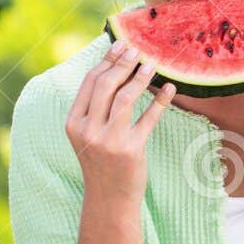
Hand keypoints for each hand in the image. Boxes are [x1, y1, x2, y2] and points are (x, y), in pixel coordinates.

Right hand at [65, 41, 174, 202]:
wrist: (109, 198)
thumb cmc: (101, 160)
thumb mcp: (89, 133)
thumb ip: (95, 106)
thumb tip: (113, 68)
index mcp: (74, 122)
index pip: (90, 82)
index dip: (107, 60)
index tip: (121, 44)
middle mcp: (88, 130)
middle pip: (106, 85)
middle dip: (123, 63)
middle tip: (137, 50)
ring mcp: (109, 141)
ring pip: (125, 98)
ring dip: (140, 77)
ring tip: (152, 65)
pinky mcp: (131, 150)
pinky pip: (149, 118)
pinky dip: (160, 100)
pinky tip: (169, 88)